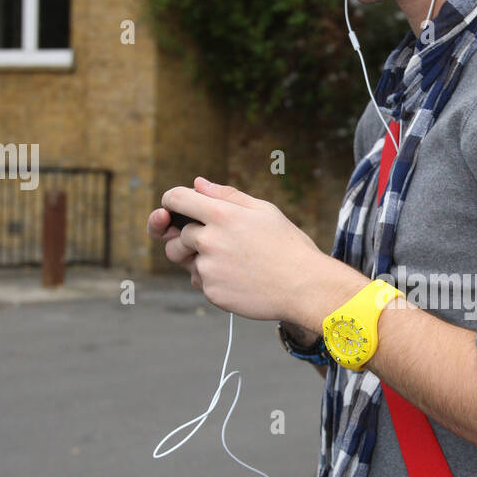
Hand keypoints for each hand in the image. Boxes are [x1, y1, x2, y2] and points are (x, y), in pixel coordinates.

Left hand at [152, 177, 363, 324]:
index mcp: (221, 214)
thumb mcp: (264, 211)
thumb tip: (198, 184)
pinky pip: (201, 284)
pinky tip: (241, 280)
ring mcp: (209, 268)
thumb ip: (227, 196)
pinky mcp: (212, 292)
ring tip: (232, 263)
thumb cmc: (289, 247)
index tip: (174, 209)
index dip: (171, 201)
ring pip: (187, 262)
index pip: (175, 199)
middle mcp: (209, 240)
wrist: (305, 287)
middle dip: (190, 239)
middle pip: (177, 236)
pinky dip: (215, 282)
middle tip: (222, 246)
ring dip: (199, 261)